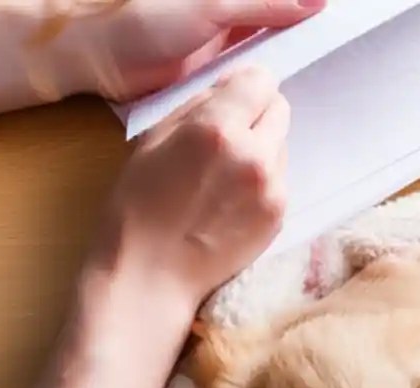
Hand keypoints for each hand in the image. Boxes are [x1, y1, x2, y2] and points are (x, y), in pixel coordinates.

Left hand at [51, 0, 325, 100]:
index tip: (338, 21)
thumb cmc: (148, 17)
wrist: (98, 54)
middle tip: (334, 53)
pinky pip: (239, 79)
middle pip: (274, 23)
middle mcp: (226, 14)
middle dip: (299, 35)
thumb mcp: (214, 6)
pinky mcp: (205, 77)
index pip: (279, 2)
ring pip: (260, 53)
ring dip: (280, 64)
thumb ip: (266, 5)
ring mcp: (215, 46)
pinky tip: (277, 98)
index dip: (306, 9)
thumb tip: (317, 3)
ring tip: (314, 78)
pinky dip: (255, 85)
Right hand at [90, 66, 289, 309]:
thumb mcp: (153, 138)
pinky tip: (230, 202)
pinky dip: (262, 182)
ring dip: (261, 149)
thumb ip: (198, 105)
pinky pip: (279, 179)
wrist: (151, 274)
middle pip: (280, 109)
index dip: (244, 87)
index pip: (261, 81)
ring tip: (224, 177)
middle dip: (257, 116)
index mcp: (217, 128)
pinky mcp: (279, 215)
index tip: (230, 101)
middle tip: (225, 140)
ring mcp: (272, 187)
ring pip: (281, 145)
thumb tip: (230, 89)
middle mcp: (254, 154)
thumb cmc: (138, 206)